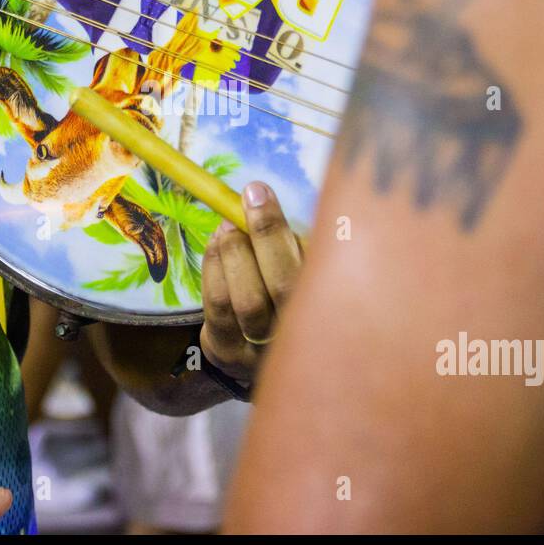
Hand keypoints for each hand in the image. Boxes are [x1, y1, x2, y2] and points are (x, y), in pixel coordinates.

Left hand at [200, 182, 301, 383]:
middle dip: (263, 235)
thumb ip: (301, 242)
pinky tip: (216, 244)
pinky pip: (217, 306)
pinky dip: (214, 267)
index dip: (287, 231)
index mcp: (330, 308)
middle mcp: (302, 335)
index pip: (317, 269)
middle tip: (247, 202)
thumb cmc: (292, 294)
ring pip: (245, 300)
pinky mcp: (228, 352)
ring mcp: (263, 349)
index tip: (262, 192)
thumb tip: (269, 196)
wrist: (260, 350)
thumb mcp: (309, 267)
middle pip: (283, 287)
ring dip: (233, 252)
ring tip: (228, 225)